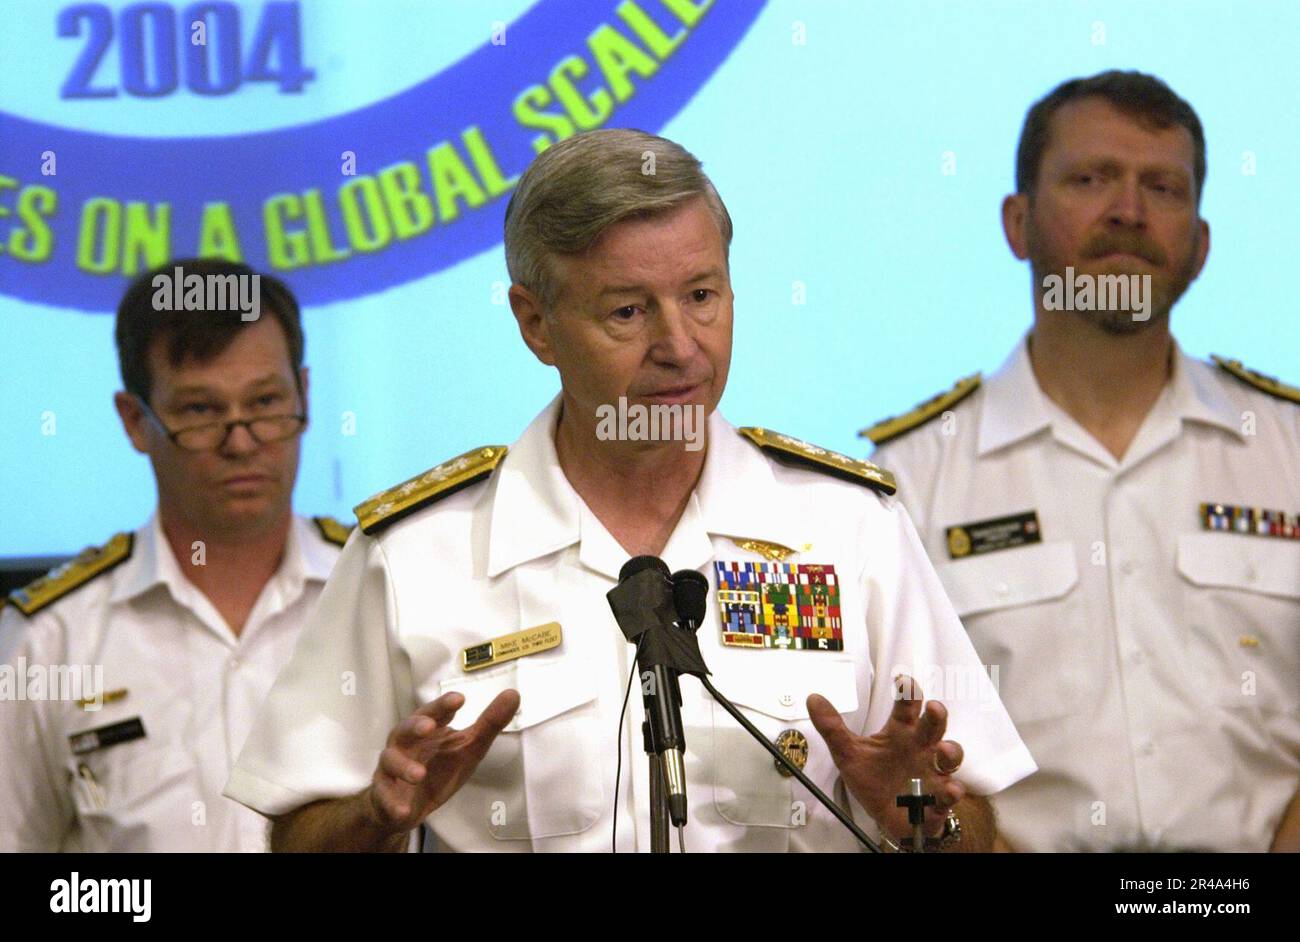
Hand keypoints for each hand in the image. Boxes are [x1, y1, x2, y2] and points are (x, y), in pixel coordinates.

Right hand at [366, 689, 519, 833]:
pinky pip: (384, 795)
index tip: (459, 699)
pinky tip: (403, 809)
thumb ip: (490, 723)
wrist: (410, 803)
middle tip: (429, 727)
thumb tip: (513, 695)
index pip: (435, 712)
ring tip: (418, 775)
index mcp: (427, 729)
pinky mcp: (384, 792)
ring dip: (404, 766)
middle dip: (416, 726)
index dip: (444, 705)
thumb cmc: (438, 768)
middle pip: (405, 728)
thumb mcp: (469, 747)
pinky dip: (392, 803)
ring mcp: (391, 767)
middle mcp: (405, 743)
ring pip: (390, 761)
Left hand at [807, 675, 963, 844]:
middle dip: (937, 715)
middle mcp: (921, 747)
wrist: (887, 816)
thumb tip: (813, 698)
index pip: (907, 706)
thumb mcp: (848, 753)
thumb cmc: (874, 778)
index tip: (902, 680)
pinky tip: (949, 790)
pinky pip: (950, 793)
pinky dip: (952, 792)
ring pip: (951, 755)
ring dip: (950, 751)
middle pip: (934, 725)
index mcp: (901, 732)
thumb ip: (832, 727)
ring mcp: (933, 771)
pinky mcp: (939, 798)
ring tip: (942, 749)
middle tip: (933, 707)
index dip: (908, 690)